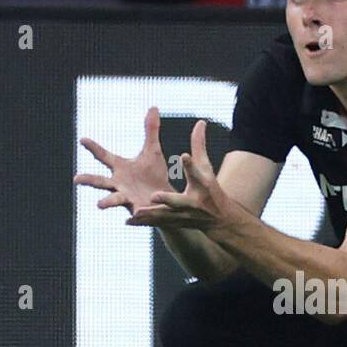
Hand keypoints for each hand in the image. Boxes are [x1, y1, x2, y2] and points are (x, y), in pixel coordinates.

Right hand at [74, 106, 171, 213]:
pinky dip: (134, 216)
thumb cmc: (154, 175)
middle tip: (75, 179)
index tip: (82, 139)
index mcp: (120, 168)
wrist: (165, 197)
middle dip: (88, 180)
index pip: (104, 156)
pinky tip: (130, 219)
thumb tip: (153, 107)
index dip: (94, 148)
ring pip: (114, 200)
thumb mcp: (152, 151)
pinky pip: (135, 214)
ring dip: (106, 202)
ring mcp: (127, 198)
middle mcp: (119, 184)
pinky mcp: (138, 210)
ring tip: (99, 205)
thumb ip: (151, 131)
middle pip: (100, 181)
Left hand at [124, 119, 237, 235]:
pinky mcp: (172, 223)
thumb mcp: (206, 167)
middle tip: (154, 195)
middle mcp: (191, 203)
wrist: (217, 219)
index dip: (191, 165)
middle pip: (178, 201)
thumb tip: (201, 122)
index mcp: (202, 186)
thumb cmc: (209, 188)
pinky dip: (144, 222)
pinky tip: (128, 220)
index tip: (184, 156)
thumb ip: (200, 145)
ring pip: (164, 215)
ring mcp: (181, 216)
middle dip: (167, 199)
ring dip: (150, 214)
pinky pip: (156, 223)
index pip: (197, 174)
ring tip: (136, 211)